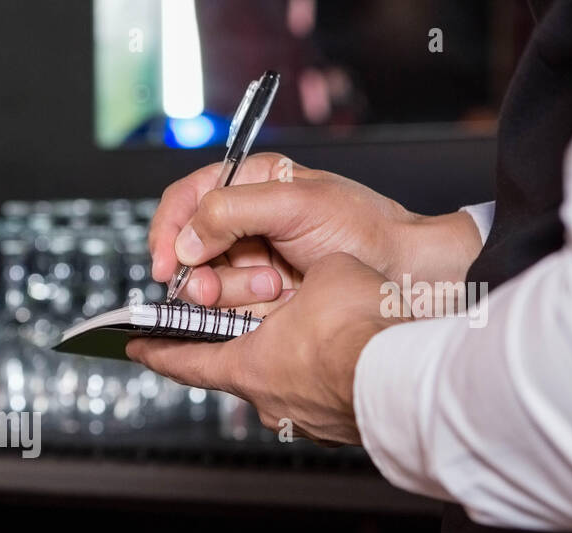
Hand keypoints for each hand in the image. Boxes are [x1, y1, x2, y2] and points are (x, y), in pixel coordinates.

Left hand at [126, 252, 394, 445]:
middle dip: (242, 345)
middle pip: (238, 370)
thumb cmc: (359, 330)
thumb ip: (306, 272)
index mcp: (247, 366)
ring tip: (315, 338)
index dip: (156, 349)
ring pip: (285, 386)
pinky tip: (350, 361)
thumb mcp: (325, 273)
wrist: (409, 378)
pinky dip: (326, 380)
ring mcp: (304, 422)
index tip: (134, 347)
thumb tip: (316, 276)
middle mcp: (268, 402)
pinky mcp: (339, 430)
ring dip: (291, 363)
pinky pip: (322, 400)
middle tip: (246, 325)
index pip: (183, 360)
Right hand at [149, 153, 482, 307]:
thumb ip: (233, 211)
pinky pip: (227, 308)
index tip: (165, 263)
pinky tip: (273, 303)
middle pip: (187, 250)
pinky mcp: (260, 296)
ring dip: (230, 292)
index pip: (185, 200)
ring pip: (205, 284)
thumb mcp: (298, 204)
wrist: (406, 274)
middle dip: (200, 273)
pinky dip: (244, 310)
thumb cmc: (367, 229)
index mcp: (249, 183)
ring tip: (271, 288)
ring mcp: (250, 261)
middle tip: (210, 291)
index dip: (167, 231)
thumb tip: (185, 238)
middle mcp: (244, 222)